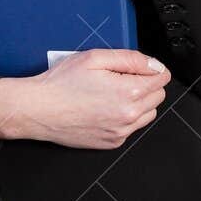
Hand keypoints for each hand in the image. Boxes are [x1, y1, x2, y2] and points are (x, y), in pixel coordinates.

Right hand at [0, 49, 169, 149]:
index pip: (162, 78)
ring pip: (148, 114)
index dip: (151, 68)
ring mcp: (121, 132)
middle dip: (146, 84)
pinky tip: (105, 108)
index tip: (138, 67)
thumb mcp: (95, 58)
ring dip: (139, 102)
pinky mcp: (112, 143)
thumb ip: (131, 58)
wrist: (38, 109)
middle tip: (121, 78)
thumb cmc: (61, 83)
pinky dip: (125, 117)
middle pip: (158, 96)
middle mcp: (129, 115)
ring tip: (114, 93)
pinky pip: (131, 128)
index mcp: (128, 92)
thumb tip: (153, 65)